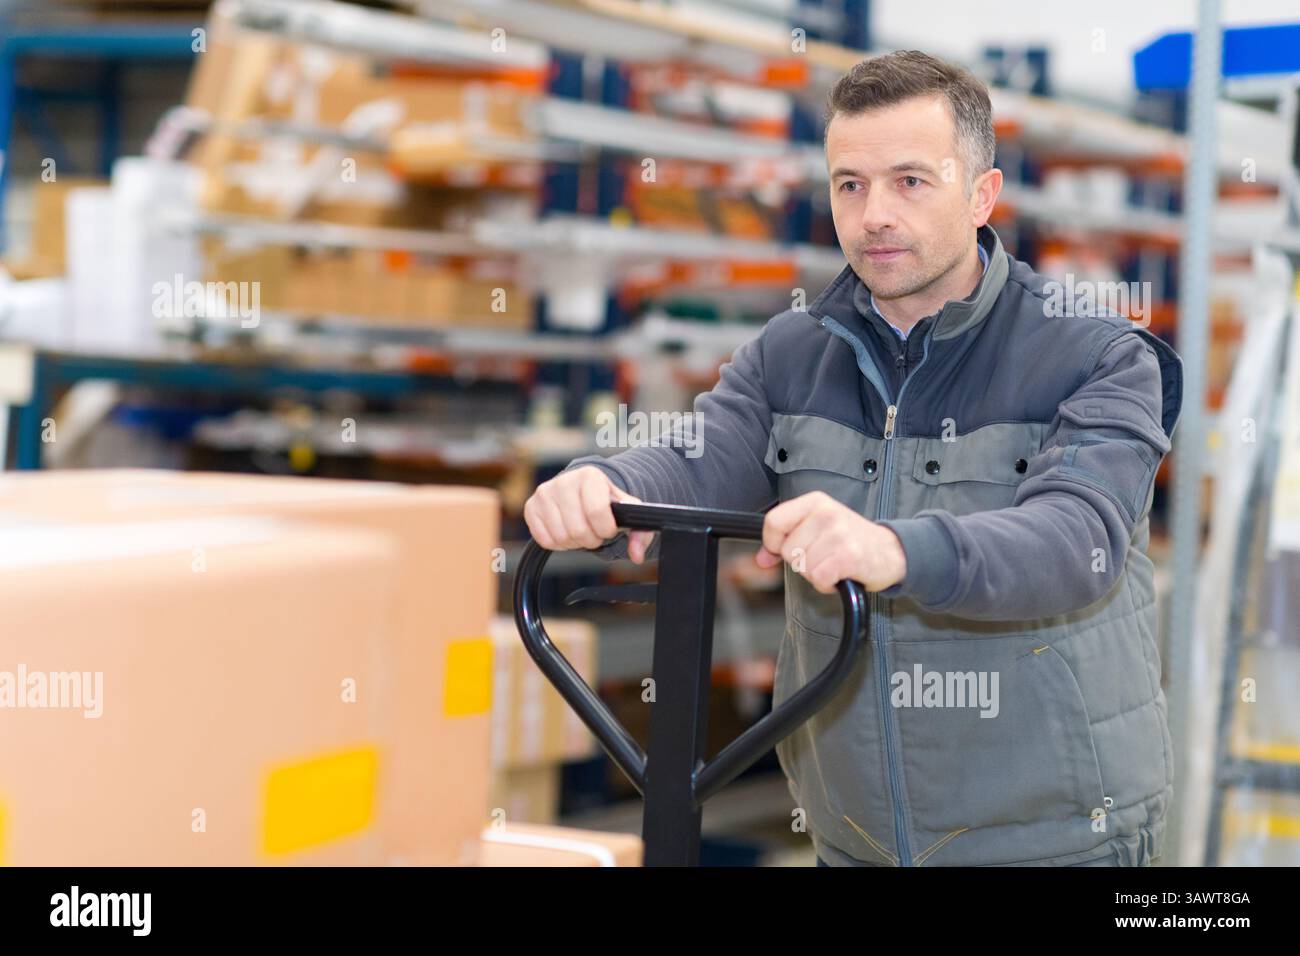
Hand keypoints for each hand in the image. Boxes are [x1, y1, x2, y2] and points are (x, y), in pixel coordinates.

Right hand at [523, 466, 655, 562]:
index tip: (608, 528)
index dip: (606, 529)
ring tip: (581, 530)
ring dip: (575, 542)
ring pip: (562, 537)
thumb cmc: (605, 501)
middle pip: (578, 530)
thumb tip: (637, 555)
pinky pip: (545, 540)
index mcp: (590, 476)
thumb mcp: (627, 511)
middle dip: (591, 539)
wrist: (581, 490)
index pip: (597, 512)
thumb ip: (640, 533)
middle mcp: (564, 481)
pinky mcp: (531, 507)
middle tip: (594, 532)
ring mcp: (544, 494)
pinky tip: (566, 530)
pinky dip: (559, 543)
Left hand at [755, 491, 906, 592]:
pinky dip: (827, 584)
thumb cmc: (852, 540)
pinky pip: (819, 579)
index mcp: (815, 502)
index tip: (781, 551)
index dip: (772, 543)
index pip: (774, 521)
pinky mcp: (847, 556)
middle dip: (801, 562)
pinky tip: (840, 575)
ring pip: (802, 566)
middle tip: (823, 556)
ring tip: (834, 563)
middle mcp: (826, 513)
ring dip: (816, 574)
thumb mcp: (817, 529)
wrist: (892, 552)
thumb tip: (761, 559)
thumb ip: (786, 539)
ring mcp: (838, 534)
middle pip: (787, 550)